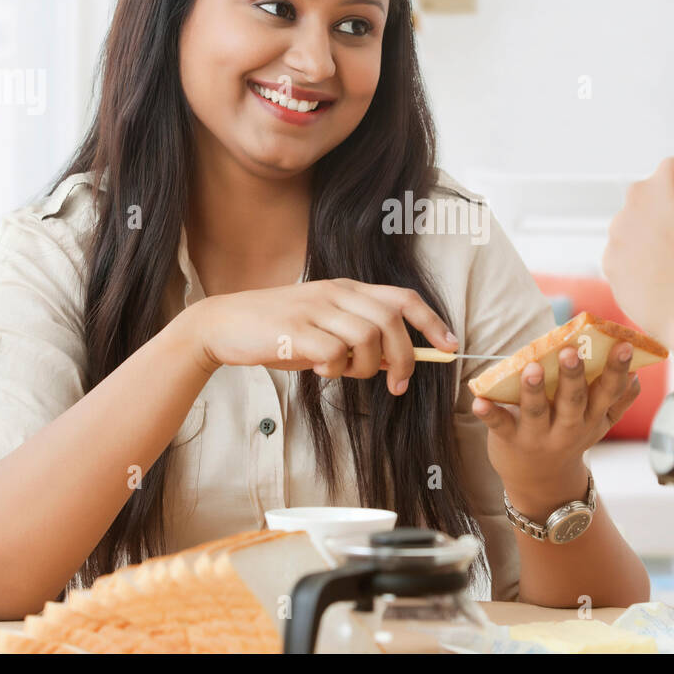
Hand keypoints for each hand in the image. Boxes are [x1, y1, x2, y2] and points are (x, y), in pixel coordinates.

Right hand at [183, 278, 457, 395]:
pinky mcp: (295, 331)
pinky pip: (334, 353)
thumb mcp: (323, 328)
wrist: (223, 325)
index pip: (402, 298)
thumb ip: (357, 338)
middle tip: (398, 384)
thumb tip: (396, 362)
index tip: (449, 345)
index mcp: (346, 289)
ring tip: (345, 373)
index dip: (432, 321)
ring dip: (366, 366)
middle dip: (405, 357)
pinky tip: (320, 370)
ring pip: (367, 337)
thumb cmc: (278, 332)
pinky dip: (335, 368)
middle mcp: (335, 293)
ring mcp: (315, 310)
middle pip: (391, 322)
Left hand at [473, 343, 640, 519]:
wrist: (540, 483)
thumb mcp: (598, 424)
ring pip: (537, 412)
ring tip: (532, 367)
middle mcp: (568, 428)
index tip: (623, 345)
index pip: (608, 391)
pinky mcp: (509, 441)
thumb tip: (637, 374)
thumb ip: (617, 400)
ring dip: (534, 390)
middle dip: (572, 376)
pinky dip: (489, 414)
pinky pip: (499, 426)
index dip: (617, 370)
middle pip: (573, 400)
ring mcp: (538, 436)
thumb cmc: (570, 437)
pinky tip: (478, 401)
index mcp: (591, 417)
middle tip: (570, 351)